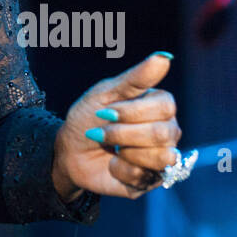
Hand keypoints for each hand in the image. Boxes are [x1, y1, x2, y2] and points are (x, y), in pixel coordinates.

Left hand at [51, 52, 181, 200]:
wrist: (69, 150)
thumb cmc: (88, 117)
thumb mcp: (106, 93)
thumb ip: (136, 78)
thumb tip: (164, 57)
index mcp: (160, 105)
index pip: (166, 106)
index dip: (134, 111)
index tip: (107, 111)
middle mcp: (167, 131)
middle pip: (164, 133)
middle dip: (124, 134)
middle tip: (102, 133)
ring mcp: (162, 157)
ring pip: (162, 157)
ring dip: (125, 152)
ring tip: (111, 148)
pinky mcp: (151, 180)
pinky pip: (145, 177)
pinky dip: (120, 169)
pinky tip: (113, 163)